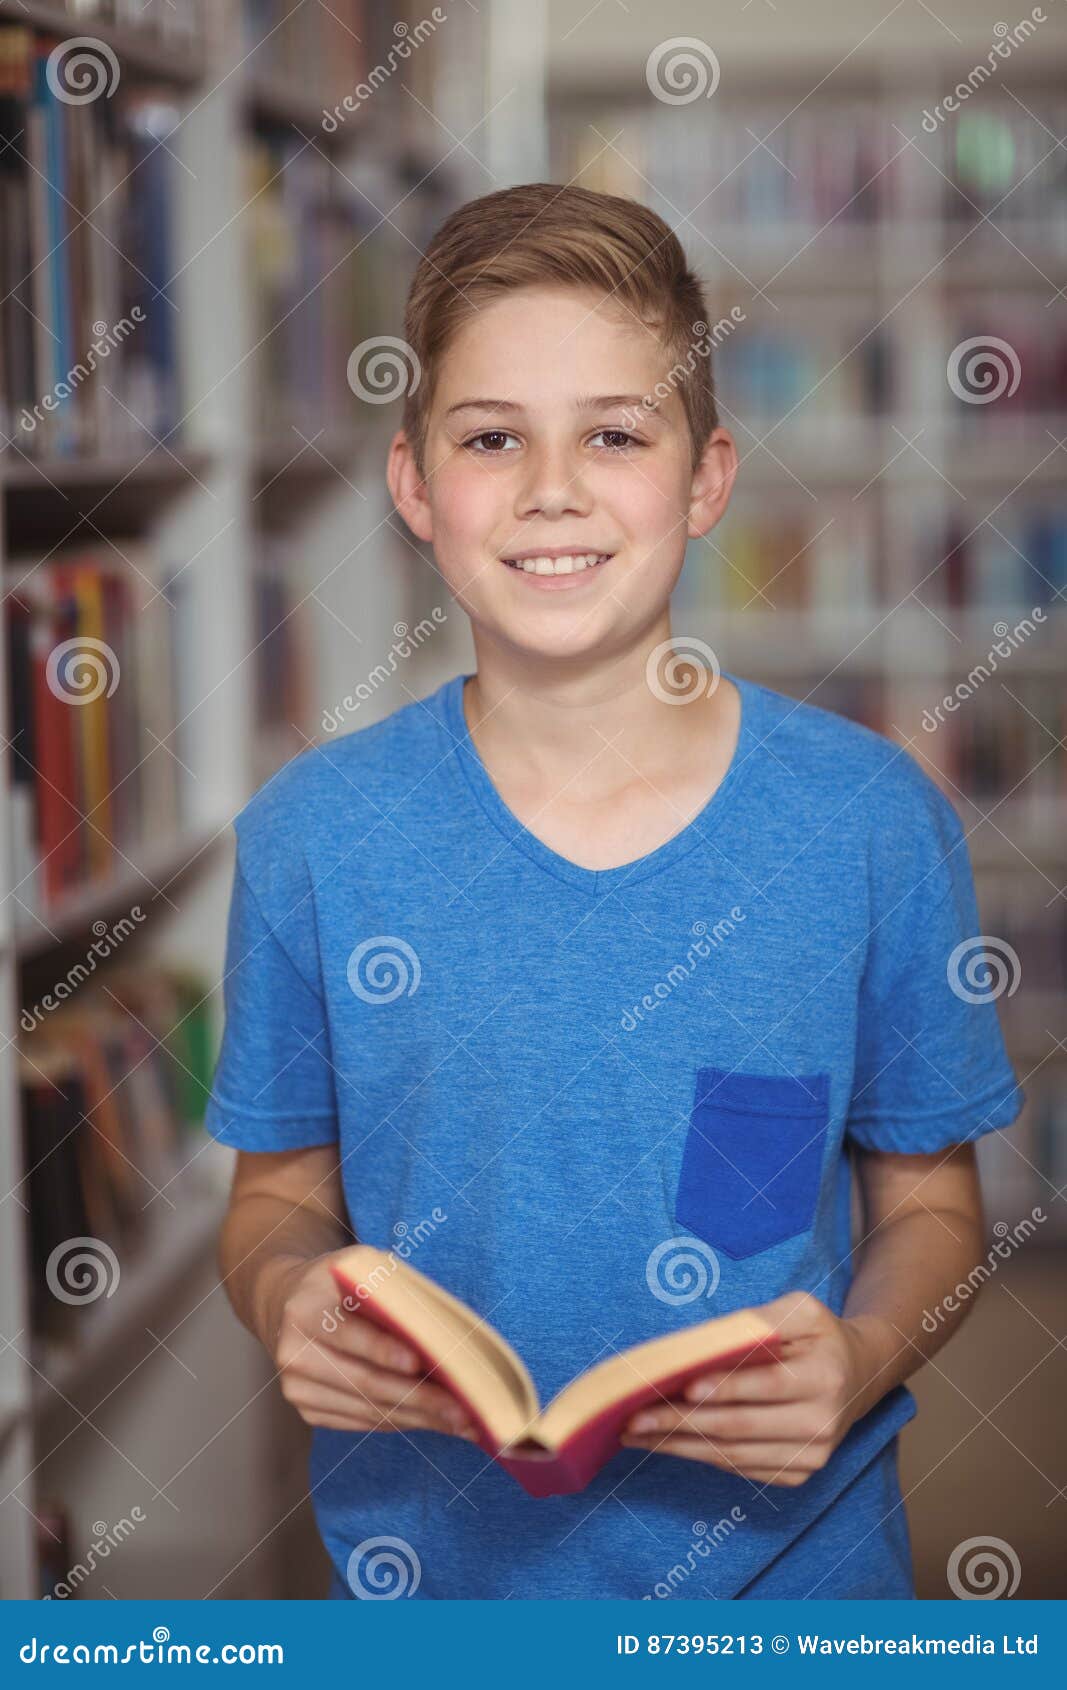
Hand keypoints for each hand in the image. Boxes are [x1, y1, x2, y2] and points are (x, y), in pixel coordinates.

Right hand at [261, 1247, 479, 1439]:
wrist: (288, 1302)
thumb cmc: (339, 1281)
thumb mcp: (359, 1267)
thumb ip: (391, 1292)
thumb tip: (441, 1333)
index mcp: (305, 1309)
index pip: (347, 1334)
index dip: (383, 1350)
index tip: (419, 1362)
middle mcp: (294, 1353)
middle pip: (364, 1382)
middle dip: (419, 1398)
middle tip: (463, 1408)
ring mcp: (298, 1389)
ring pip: (369, 1410)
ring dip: (419, 1418)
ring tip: (461, 1421)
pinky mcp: (309, 1411)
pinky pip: (364, 1422)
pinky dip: (403, 1422)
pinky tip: (435, 1420)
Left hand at [619, 1292, 889, 1485]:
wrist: (858, 1375)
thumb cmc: (818, 1335)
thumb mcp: (801, 1310)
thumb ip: (760, 1321)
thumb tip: (706, 1344)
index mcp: (825, 1376)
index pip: (768, 1385)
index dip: (725, 1388)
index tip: (684, 1387)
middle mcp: (822, 1424)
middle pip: (741, 1427)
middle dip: (682, 1423)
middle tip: (634, 1416)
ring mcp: (811, 1457)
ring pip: (733, 1454)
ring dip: (679, 1445)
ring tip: (635, 1432)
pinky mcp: (795, 1474)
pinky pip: (738, 1467)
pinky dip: (697, 1455)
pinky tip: (663, 1442)